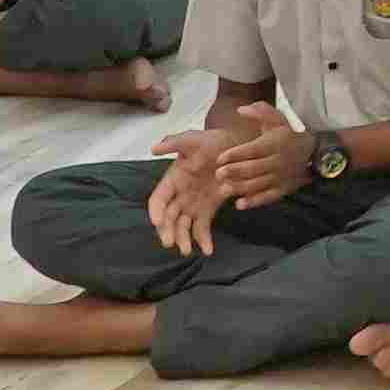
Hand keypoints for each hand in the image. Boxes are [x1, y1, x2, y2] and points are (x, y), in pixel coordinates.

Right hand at [146, 105, 304, 255]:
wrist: (235, 145)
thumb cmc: (210, 141)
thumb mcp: (192, 138)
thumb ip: (174, 143)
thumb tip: (153, 149)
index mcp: (172, 180)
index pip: (158, 199)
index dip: (155, 211)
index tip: (156, 222)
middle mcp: (180, 195)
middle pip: (169, 217)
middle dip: (167, 231)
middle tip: (170, 243)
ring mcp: (194, 204)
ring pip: (183, 226)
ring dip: (183, 239)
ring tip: (186, 251)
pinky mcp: (208, 209)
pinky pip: (203, 227)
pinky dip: (204, 239)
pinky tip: (208, 250)